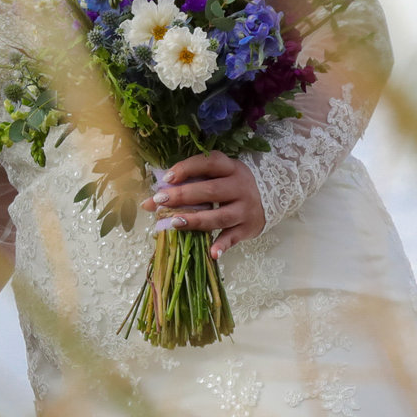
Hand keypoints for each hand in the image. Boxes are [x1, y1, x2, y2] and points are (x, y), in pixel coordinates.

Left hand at [145, 153, 263, 253]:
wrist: (267, 199)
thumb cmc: (230, 186)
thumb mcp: (214, 177)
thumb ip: (186, 184)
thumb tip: (149, 202)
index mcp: (231, 168)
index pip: (209, 163)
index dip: (187, 169)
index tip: (167, 178)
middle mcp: (240, 187)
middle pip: (211, 191)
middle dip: (183, 196)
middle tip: (160, 200)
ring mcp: (245, 209)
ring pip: (220, 216)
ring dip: (196, 220)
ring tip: (174, 223)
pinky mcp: (247, 228)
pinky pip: (233, 238)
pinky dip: (222, 245)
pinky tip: (211, 253)